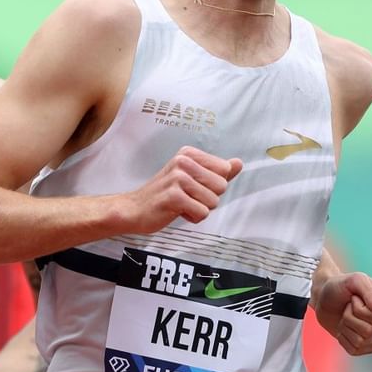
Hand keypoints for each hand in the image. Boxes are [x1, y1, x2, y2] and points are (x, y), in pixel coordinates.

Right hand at [119, 147, 242, 233]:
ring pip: (213, 201)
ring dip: (199, 209)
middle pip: (222, 186)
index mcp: (188, 154)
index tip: (193, 186)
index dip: (212, 184)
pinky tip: (176, 212)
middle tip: (187, 197)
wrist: (133, 209)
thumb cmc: (162, 195)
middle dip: (208, 198)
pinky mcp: (173, 196)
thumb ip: (216, 171)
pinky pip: (202, 213)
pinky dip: (192, 218)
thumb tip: (238, 163)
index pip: (224, 170)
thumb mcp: (190, 178)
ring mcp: (177, 178)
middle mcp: (183, 162)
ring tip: (181, 205)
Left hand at [314, 272, 371, 355]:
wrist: (324, 298)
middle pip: (370, 329)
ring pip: (362, 340)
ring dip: (346, 326)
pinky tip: (344, 327)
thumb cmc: (340, 286)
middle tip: (348, 306)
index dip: (360, 307)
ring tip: (345, 316)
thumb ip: (370, 293)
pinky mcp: (370, 346)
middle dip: (350, 316)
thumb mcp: (354, 281)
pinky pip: (355, 349)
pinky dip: (343, 338)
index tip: (354, 297)